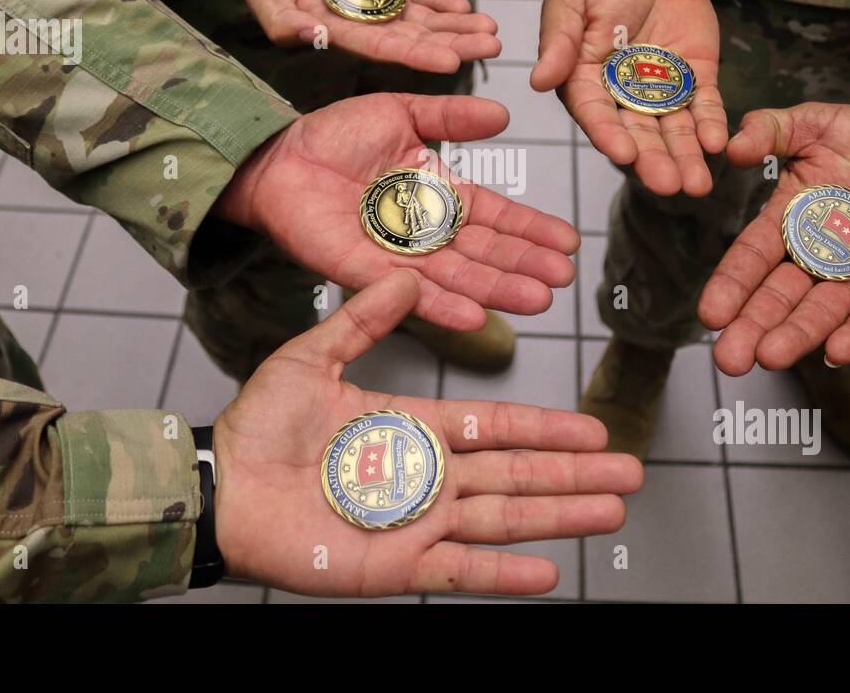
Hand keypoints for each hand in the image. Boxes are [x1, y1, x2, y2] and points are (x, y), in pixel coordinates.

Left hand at [214, 271, 641, 595]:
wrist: (221, 487)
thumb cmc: (259, 426)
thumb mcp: (312, 358)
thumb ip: (361, 319)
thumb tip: (405, 275)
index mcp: (413, 430)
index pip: (496, 428)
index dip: (544, 428)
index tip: (590, 428)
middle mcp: (425, 477)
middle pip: (515, 475)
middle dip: (573, 474)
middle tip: (628, 473)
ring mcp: (415, 523)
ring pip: (503, 519)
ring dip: (559, 516)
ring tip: (611, 511)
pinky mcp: (396, 565)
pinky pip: (461, 570)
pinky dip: (506, 574)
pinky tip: (550, 572)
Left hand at [216, 92, 580, 330]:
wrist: (276, 154)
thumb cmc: (332, 133)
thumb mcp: (401, 112)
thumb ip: (451, 118)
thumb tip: (504, 114)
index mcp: (437, 194)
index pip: (494, 216)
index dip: (530, 229)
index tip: (567, 242)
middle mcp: (424, 231)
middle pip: (483, 252)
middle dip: (523, 266)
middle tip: (562, 280)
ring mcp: (396, 255)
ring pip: (456, 277)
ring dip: (496, 291)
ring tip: (536, 300)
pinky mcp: (362, 271)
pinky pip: (406, 292)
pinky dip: (440, 306)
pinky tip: (474, 317)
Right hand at [244, 0, 499, 72]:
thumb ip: (283, 19)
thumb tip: (310, 37)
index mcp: (340, 34)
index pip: (385, 50)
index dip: (418, 56)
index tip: (451, 62)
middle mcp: (367, 24)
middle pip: (417, 39)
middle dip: (454, 43)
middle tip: (491, 47)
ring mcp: (380, 2)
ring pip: (426, 19)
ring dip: (459, 26)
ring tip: (492, 31)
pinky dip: (444, 0)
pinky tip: (467, 8)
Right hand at [535, 0, 725, 195]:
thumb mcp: (571, 2)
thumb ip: (559, 41)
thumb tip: (538, 80)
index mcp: (586, 84)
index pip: (596, 114)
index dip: (609, 135)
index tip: (624, 154)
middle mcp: (623, 96)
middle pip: (638, 134)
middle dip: (654, 160)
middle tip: (669, 185)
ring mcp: (661, 90)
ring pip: (673, 130)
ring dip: (685, 156)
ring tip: (698, 184)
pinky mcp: (695, 79)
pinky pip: (705, 106)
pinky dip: (712, 125)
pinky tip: (718, 144)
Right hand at [697, 103, 849, 374]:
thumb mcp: (816, 123)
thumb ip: (772, 130)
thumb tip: (731, 146)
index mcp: (788, 219)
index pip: (753, 257)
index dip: (733, 285)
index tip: (711, 315)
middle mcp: (816, 253)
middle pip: (779, 296)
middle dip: (754, 326)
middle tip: (730, 360)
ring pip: (822, 310)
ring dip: (797, 334)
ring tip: (772, 357)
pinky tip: (837, 353)